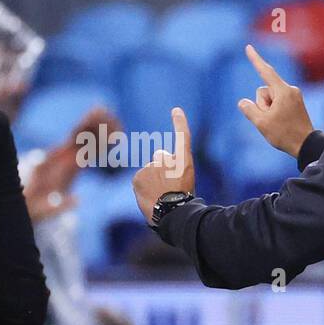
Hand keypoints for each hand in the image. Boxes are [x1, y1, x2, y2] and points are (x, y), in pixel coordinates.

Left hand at [132, 107, 195, 222]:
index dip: (180, 123)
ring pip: (149, 172)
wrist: (172, 214)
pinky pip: (140, 180)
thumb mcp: (184, 180)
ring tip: (160, 195)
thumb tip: (157, 154)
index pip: (183, 137)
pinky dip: (143, 187)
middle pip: (161, 160)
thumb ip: (171, 166)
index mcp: (184, 161)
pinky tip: (151, 197)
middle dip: (161, 170)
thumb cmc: (181, 200)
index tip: (176, 110)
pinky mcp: (139, 175)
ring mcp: (153, 166)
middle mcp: (168, 160)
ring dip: (152, 181)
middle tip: (168, 187)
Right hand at [237, 44, 314, 157]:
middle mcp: (290, 89)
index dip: (255, 59)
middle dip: (261, 104)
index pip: (266, 71)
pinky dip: (273, 110)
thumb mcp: (261, 123)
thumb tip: (243, 102)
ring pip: (270, 97)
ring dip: (267, 109)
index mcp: (283, 91)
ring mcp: (293, 96)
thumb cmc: (284, 134)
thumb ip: (249, 109)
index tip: (249, 47)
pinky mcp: (295, 102)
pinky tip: (280, 122)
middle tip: (271, 120)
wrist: (305, 145)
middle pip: (264, 90)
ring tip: (277, 123)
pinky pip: (277, 102)